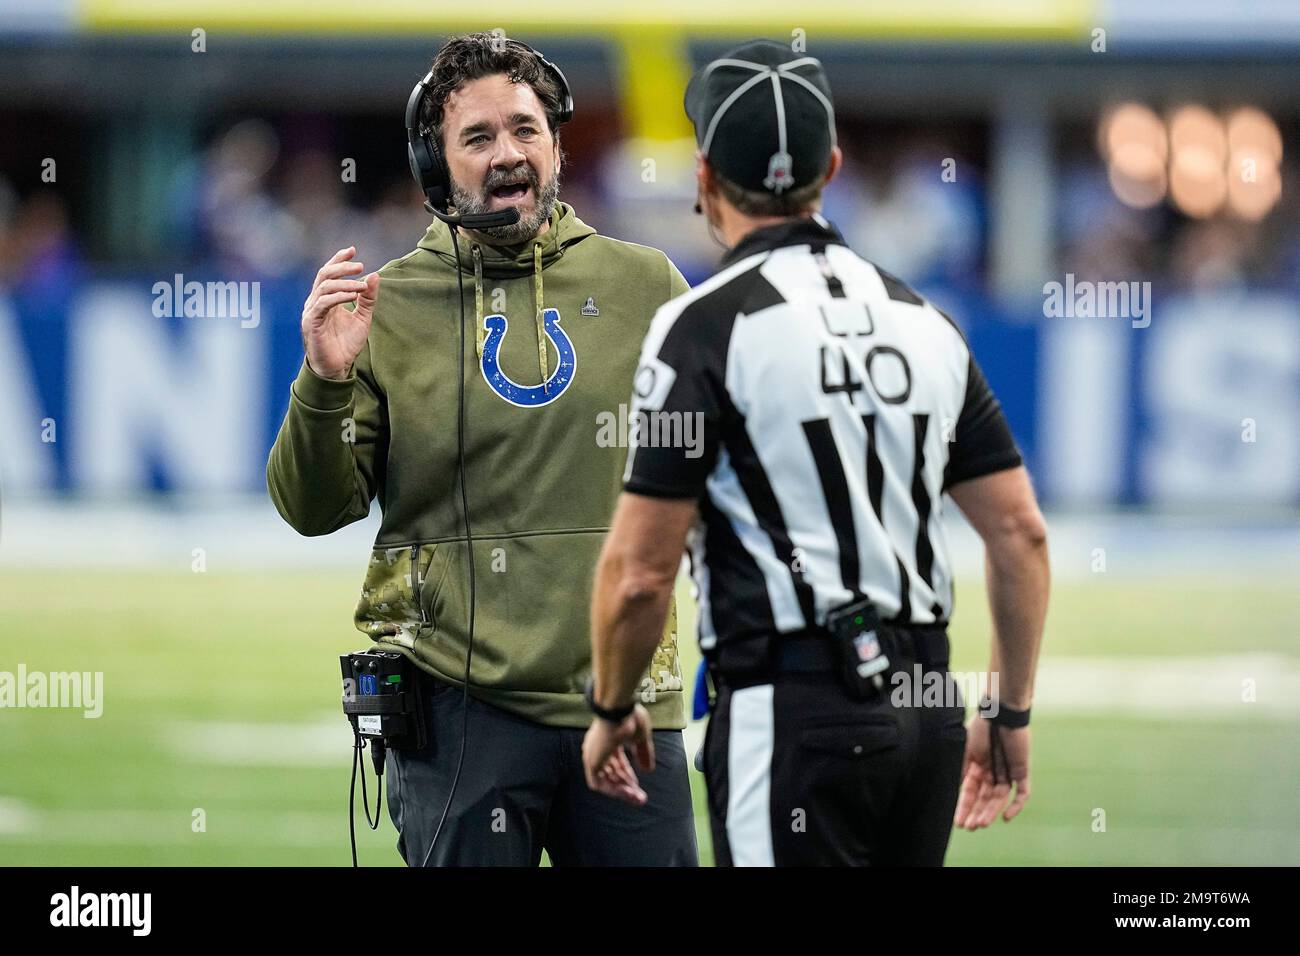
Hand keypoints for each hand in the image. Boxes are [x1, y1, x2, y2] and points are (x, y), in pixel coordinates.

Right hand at [301, 246, 379, 380]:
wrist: (336, 368)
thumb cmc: (346, 344)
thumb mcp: (363, 318)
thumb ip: (368, 299)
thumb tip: (374, 275)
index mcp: (325, 299)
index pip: (328, 273)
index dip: (338, 260)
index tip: (352, 250)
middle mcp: (315, 302)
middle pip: (324, 275)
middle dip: (342, 267)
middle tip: (360, 266)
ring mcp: (312, 312)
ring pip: (324, 287)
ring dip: (345, 283)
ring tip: (362, 286)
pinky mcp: (311, 323)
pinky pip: (323, 303)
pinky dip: (339, 296)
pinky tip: (354, 295)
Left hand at [582, 703, 654, 805]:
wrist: (619, 711)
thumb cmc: (630, 717)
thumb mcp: (641, 738)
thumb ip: (644, 754)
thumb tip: (648, 770)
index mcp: (607, 739)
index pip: (615, 761)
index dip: (627, 773)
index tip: (637, 784)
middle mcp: (597, 748)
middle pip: (611, 772)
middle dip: (626, 785)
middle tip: (640, 797)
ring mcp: (592, 755)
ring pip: (605, 780)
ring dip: (621, 791)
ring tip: (637, 798)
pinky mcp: (591, 762)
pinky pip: (599, 784)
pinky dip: (613, 790)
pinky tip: (628, 794)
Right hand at [953, 716, 1030, 829]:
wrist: (1000, 713)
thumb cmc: (981, 727)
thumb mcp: (967, 750)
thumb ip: (963, 770)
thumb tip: (959, 790)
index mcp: (978, 767)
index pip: (971, 792)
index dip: (964, 807)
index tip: (958, 822)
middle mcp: (993, 772)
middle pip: (985, 799)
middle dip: (977, 813)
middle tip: (970, 827)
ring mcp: (1008, 772)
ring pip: (1000, 799)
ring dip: (991, 812)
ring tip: (982, 824)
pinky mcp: (1021, 771)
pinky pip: (1021, 793)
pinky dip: (1015, 806)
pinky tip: (1006, 818)